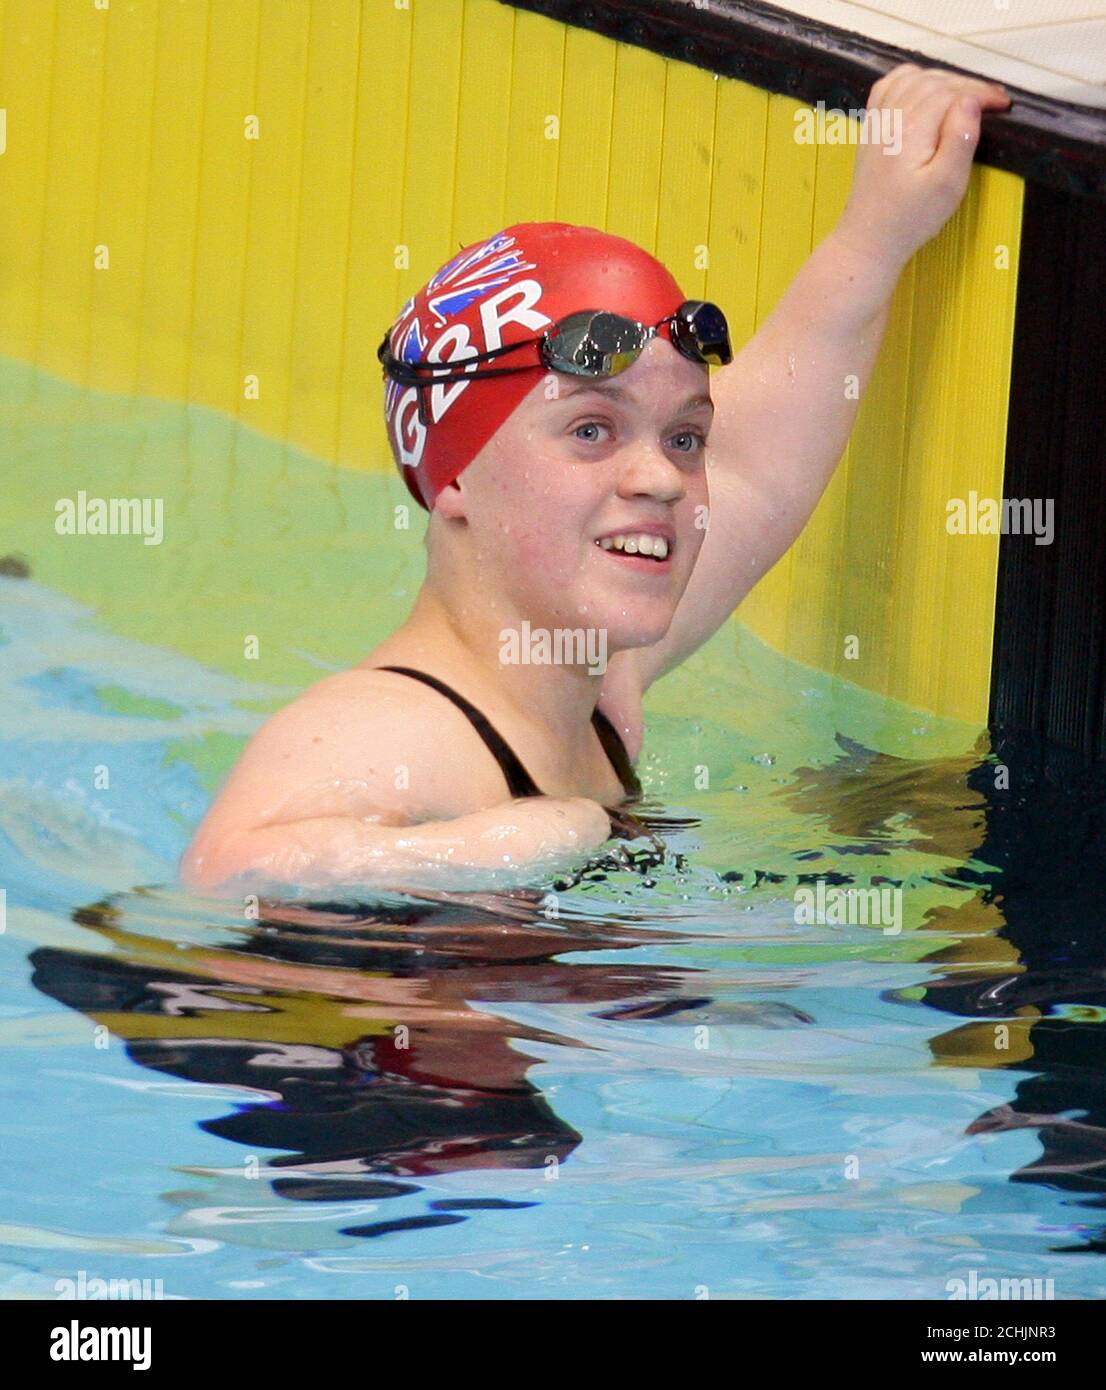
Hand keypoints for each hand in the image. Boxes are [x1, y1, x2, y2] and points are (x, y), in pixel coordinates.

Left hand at [835, 63, 1010, 267]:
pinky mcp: (871, 130)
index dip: (982, 93)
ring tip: (965, 95)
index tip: (1003, 103)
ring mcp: (878, 122)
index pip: (952, 93)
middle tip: (991, 100)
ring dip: (942, 79)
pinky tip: (924, 89)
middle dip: (967, 85)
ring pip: (912, 78)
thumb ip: (960, 138)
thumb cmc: (910, 217)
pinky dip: (909, 79)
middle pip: (934, 82)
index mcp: (911, 129)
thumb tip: (971, 101)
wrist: (870, 239)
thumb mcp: (948, 184)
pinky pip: (888, 87)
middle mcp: (891, 118)